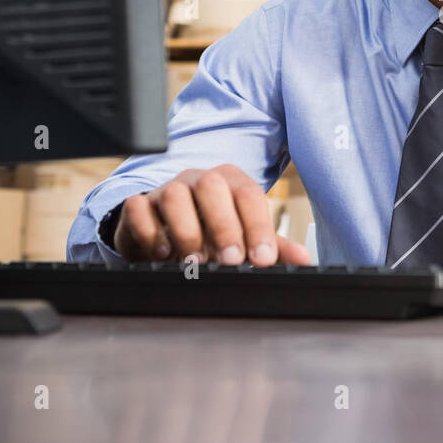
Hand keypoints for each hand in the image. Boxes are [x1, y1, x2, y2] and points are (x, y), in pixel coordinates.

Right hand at [112, 164, 311, 266]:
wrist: (165, 235)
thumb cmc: (210, 234)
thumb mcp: (244, 239)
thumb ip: (273, 247)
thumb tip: (304, 260)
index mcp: (230, 183)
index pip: (248, 194)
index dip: (258, 226)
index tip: (263, 258)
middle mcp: (198, 180)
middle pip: (212, 186)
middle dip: (224, 224)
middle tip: (232, 259)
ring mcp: (166, 189)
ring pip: (175, 195)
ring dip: (187, 232)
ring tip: (196, 261)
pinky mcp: (138, 205)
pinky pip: (139, 208)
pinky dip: (151, 231)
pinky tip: (164, 253)